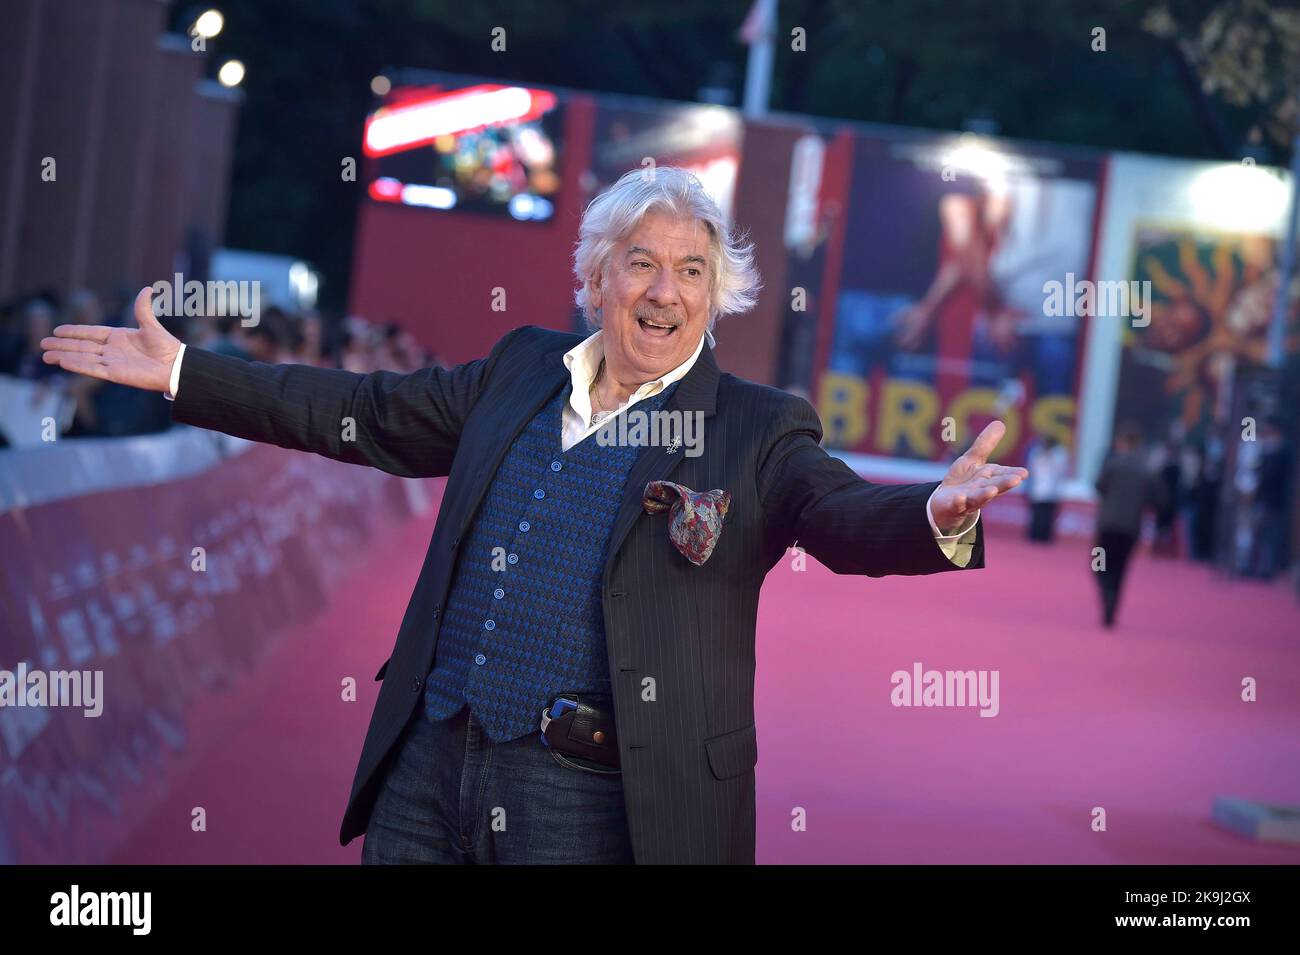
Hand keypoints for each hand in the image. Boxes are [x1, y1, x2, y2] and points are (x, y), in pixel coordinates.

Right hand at [41, 287, 180, 392]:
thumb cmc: (166, 347)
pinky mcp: (116, 374)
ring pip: (83, 358)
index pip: (90, 333)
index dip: (74, 332)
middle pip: (82, 346)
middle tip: (42, 345)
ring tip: (45, 356)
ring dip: (64, 356)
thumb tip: (147, 288)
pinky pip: (93, 369)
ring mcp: (112, 362)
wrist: (175, 366)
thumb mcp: (151, 325)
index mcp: (118, 337)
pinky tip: (63, 362)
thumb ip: (143, 308)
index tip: (57, 331)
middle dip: (62, 345)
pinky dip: (78, 366)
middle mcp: (112, 350)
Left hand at [930, 420, 1027, 532]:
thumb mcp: (972, 460)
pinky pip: (955, 505)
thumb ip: (985, 444)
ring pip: (977, 498)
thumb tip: (1000, 422)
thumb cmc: (963, 482)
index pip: (1001, 474)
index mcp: (987, 478)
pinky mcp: (952, 506)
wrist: (943, 506)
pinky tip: (959, 498)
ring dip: (984, 495)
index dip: (1012, 473)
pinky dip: (958, 502)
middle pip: (994, 486)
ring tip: (992, 490)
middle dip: (1004, 483)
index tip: (1024, 473)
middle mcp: (980, 490)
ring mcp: (967, 500)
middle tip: (1016, 480)